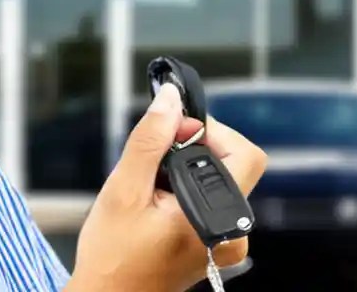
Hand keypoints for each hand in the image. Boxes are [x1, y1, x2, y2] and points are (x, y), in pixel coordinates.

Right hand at [67, 84, 266, 291]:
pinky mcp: (216, 243)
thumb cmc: (113, 256)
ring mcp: (227, 240)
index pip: (243, 152)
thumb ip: (150, 140)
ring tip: (150, 188)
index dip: (210, 133)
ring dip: (184, 171)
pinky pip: (209, 199)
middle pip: (232, 163)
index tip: (172, 134)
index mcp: (216, 218)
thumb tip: (170, 99)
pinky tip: (156, 203)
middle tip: (153, 163)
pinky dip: (184, 190)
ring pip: (218, 179)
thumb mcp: (124, 189)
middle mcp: (233, 232)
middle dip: (191, 150)